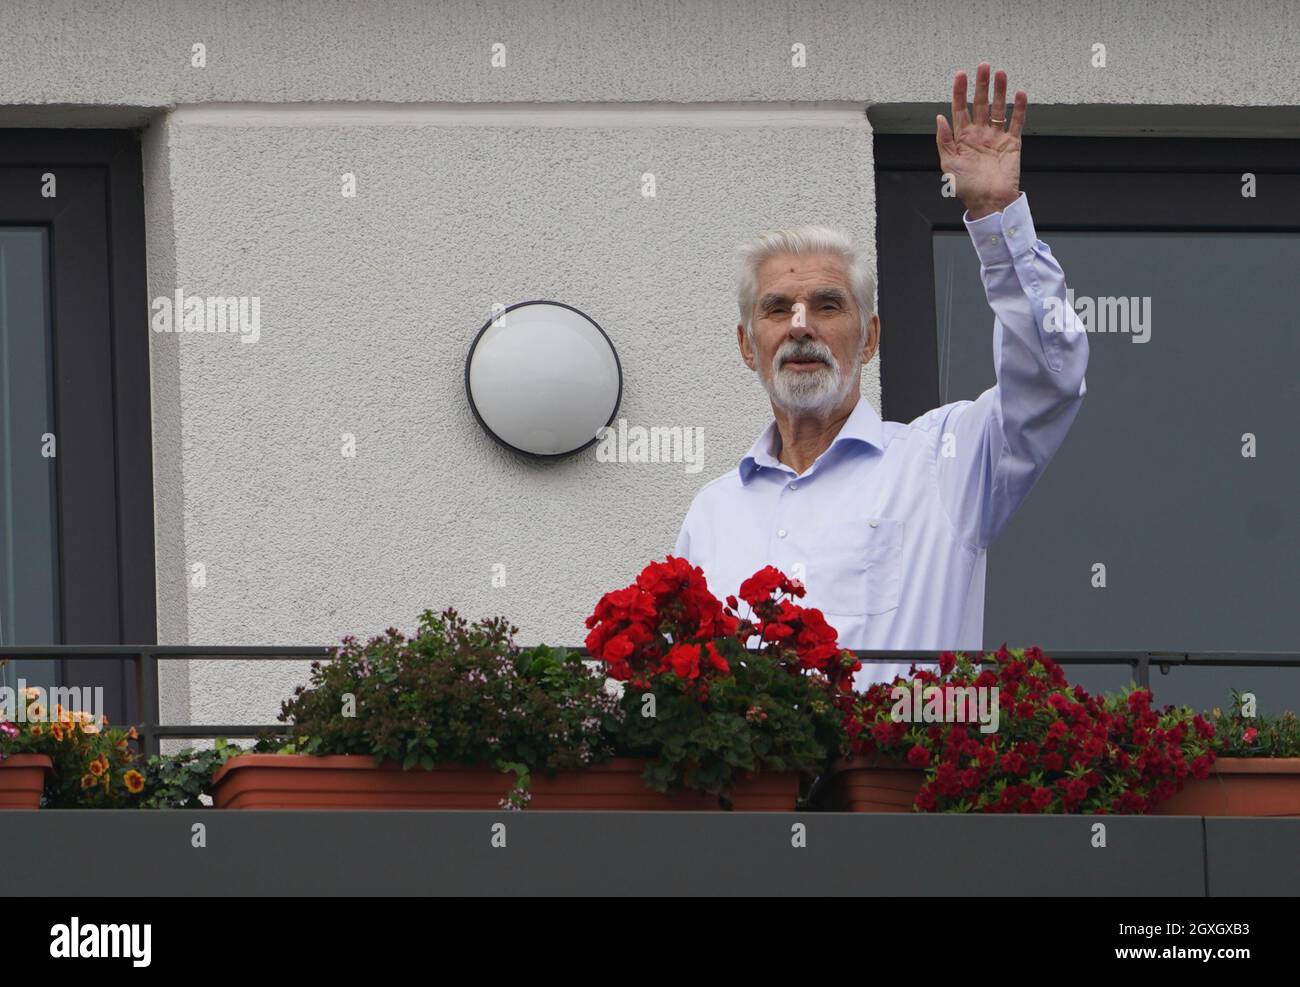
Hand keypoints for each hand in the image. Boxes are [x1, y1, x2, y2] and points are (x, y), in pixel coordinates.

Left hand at [936, 63, 1026, 219]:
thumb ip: (944, 140)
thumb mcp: (948, 164)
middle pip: (981, 103)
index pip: (960, 109)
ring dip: (1000, 91)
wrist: (989, 202)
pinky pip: (1017, 122)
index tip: (961, 74)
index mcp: (962, 137)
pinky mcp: (1012, 143)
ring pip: (999, 108)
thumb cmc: (966, 187)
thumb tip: (939, 117)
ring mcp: (996, 137)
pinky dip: (1019, 108)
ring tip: (1001, 73)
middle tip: (984, 66)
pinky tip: (1020, 93)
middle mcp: (980, 134)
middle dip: (981, 85)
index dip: (960, 92)